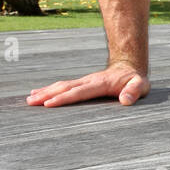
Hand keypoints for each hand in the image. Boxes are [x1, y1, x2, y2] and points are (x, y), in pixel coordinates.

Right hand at [26, 62, 149, 107]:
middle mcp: (88, 81)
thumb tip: (125, 100)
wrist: (130, 66)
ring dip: (45, 92)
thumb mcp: (141, 85)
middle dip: (47, 95)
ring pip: (61, 86)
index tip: (48, 104)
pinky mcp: (82, 83)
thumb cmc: (136, 80)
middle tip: (30, 102)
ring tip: (29, 99)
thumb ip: (134, 91)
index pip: (79, 92)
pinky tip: (39, 93)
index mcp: (100, 84)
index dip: (64, 98)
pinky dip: (50, 90)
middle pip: (64, 88)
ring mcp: (84, 81)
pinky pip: (63, 86)